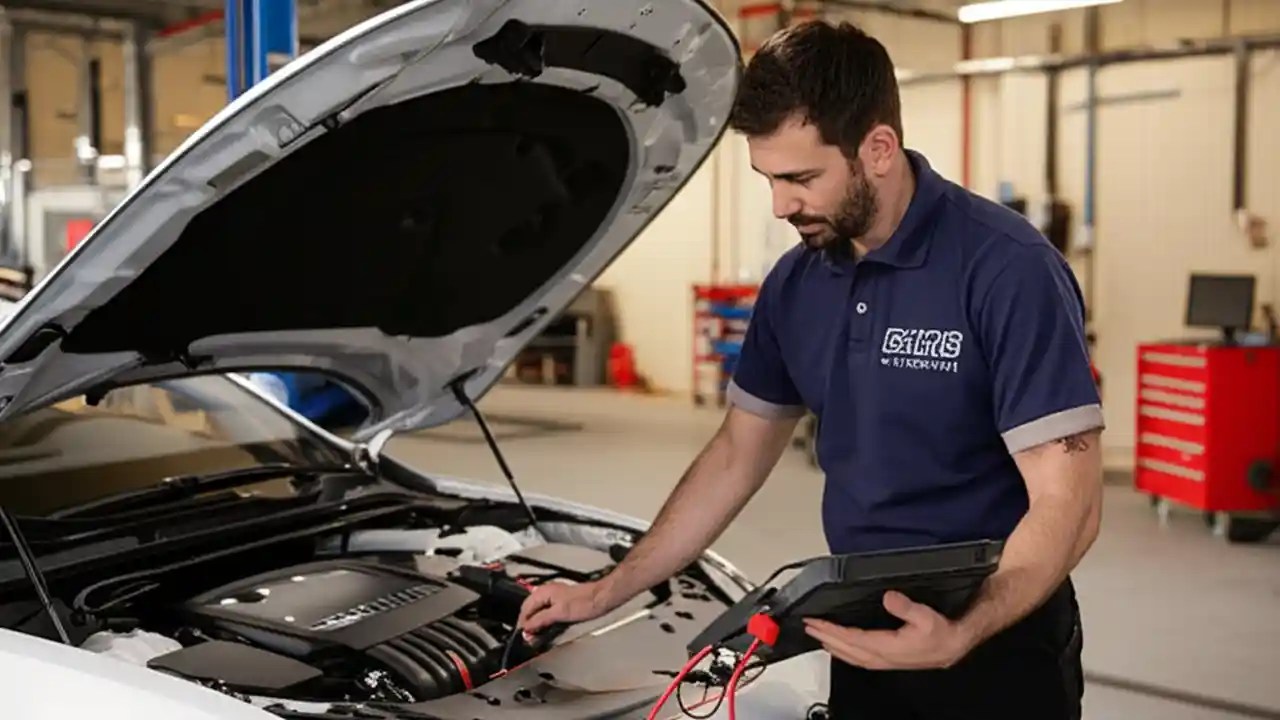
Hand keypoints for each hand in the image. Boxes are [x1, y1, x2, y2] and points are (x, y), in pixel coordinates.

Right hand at [517, 580, 614, 636]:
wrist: (601, 599)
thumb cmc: (585, 602)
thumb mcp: (559, 613)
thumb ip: (541, 620)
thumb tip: (527, 627)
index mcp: (544, 592)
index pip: (525, 609)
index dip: (523, 623)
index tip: (523, 635)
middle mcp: (547, 593)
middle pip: (530, 610)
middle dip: (528, 624)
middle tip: (529, 638)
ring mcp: (555, 598)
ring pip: (539, 612)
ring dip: (537, 624)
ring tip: (536, 636)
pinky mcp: (562, 604)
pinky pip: (547, 613)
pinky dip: (545, 622)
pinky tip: (547, 629)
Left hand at [803, 591, 977, 670]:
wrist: (954, 645)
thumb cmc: (942, 632)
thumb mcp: (927, 615)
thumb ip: (906, 607)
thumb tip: (888, 597)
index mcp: (888, 647)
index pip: (851, 639)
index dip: (831, 630)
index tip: (815, 621)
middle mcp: (883, 657)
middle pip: (846, 649)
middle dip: (825, 637)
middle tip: (808, 625)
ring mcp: (884, 661)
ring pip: (851, 656)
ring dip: (832, 645)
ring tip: (817, 635)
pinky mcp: (888, 660)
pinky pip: (859, 658)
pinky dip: (845, 651)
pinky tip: (840, 646)